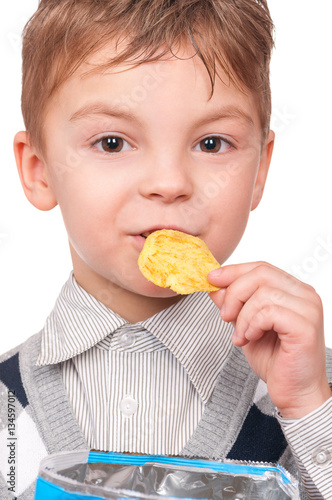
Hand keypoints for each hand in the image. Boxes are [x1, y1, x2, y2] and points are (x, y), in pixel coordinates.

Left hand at [208, 262, 330, 418]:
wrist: (295, 393)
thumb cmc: (276, 361)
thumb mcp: (245, 325)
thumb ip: (233, 304)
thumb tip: (214, 285)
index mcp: (293, 290)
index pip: (261, 268)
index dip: (234, 271)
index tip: (211, 279)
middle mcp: (305, 294)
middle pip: (261, 274)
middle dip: (234, 293)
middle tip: (224, 315)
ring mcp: (308, 309)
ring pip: (263, 293)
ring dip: (243, 315)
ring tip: (240, 336)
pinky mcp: (305, 326)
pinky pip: (270, 311)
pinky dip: (253, 324)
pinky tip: (251, 338)